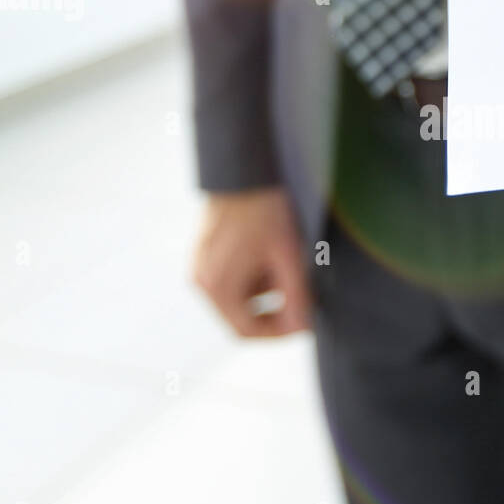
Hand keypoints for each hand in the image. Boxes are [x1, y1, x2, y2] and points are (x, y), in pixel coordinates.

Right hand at [192, 187, 312, 337]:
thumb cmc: (266, 210)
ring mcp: (199, 267)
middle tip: (300, 290)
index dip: (278, 332)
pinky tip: (270, 252)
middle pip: (240, 316)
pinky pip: (231, 279)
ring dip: (266, 290)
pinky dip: (254, 275)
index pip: (246, 331)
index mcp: (217, 287)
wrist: (243, 171)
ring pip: (238, 298)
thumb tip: (303, 327)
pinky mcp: (204, 255)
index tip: (303, 322)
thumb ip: (296, 296)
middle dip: (274, 309)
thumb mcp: (288, 255)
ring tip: (286, 262)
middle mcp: (201, 281)